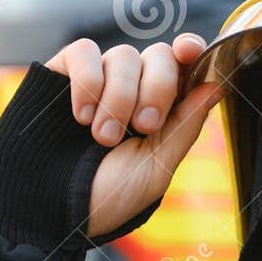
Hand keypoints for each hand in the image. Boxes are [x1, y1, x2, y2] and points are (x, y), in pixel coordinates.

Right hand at [46, 34, 223, 238]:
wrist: (46, 209)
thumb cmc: (102, 199)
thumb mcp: (154, 169)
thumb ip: (185, 126)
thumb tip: (216, 85)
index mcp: (160, 113)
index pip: (182, 66)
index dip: (190, 51)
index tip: (189, 52)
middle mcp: (131, 91)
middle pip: (158, 55)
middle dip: (156, 87)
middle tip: (142, 126)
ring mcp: (97, 81)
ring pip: (122, 55)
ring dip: (118, 98)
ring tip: (102, 137)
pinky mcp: (61, 74)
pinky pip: (84, 52)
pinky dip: (87, 81)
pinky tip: (81, 115)